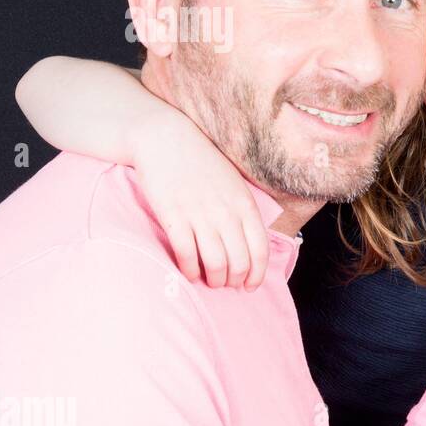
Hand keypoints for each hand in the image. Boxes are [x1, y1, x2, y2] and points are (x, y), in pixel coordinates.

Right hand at [131, 110, 270, 288]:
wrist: (166, 139)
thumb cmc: (202, 163)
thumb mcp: (235, 184)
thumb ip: (244, 212)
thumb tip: (251, 244)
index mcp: (244, 205)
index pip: (259, 250)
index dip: (256, 274)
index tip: (250, 286)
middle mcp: (226, 212)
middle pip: (238, 262)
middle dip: (234, 280)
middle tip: (226, 284)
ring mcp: (199, 215)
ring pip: (215, 263)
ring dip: (213, 280)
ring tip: (209, 281)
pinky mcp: (173, 216)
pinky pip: (186, 254)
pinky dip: (189, 270)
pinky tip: (189, 272)